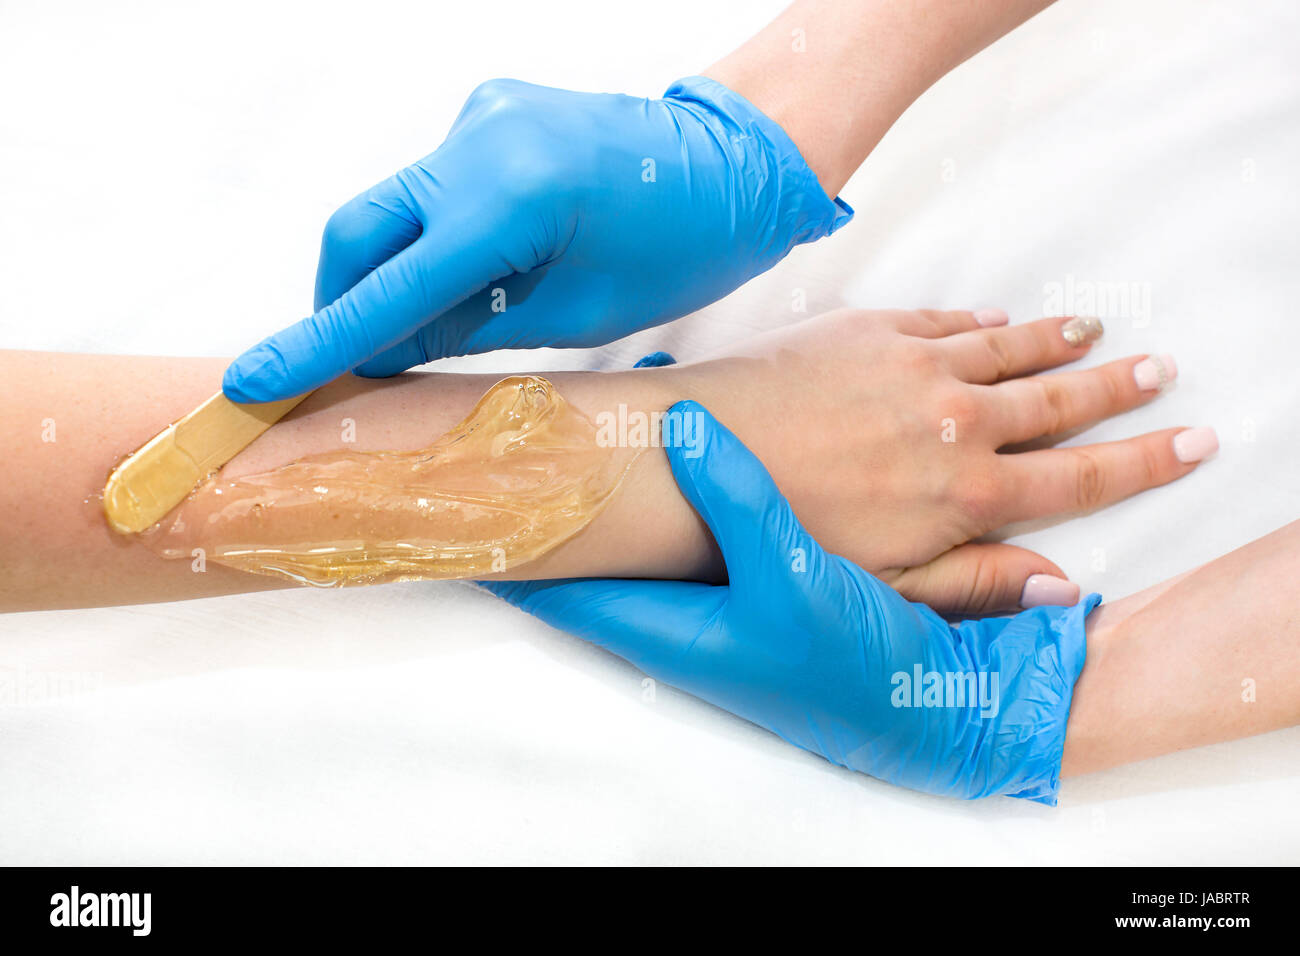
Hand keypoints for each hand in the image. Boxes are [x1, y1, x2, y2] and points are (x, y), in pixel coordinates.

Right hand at [222, 77, 848, 402]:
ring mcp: (482, 115)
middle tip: (347, 365)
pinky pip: (430, 184)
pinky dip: (428, 237)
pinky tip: (470, 272)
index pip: (391, 287)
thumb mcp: (580, 311)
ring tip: (425, 326)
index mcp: (513, 198)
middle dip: (341, 302)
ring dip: (389, 270)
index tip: (254, 382)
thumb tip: (388, 346)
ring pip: (391, 207)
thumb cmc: (685, 245)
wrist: (739, 159)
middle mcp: (480, 139)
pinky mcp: (490, 111)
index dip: (319, 342)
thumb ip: (472, 326)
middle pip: (360, 230)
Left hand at [487, 402, 1097, 802]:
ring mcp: (699, 595)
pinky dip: (668, 475)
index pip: (549, 573)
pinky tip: (675, 431)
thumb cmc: (848, 663)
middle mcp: (666, 608)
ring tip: (570, 415)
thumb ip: (738, 500)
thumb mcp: (794, 578)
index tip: (460, 470)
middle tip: (512, 422)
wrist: (926, 705)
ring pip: (629, 528)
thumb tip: (679, 422)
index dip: (505, 524)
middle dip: (549, 488)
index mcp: (656, 619)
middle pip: (581, 545)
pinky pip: (682, 519)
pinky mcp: (739, 577)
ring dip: (606, 475)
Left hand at [671, 308, 1207, 611]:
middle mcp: (956, 421)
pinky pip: (945, 320)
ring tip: (1094, 330)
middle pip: (1059, 399)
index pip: (1079, 474)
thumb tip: (1060, 586)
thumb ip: (977, 582)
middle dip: (1116, 387)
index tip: (1190, 438)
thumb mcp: (886, 586)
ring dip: (1057, 341)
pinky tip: (998, 319)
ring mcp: (914, 367)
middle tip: (1160, 368)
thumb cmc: (781, 536)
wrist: (696, 453)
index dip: (1144, 458)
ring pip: (1009, 349)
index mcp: (967, 491)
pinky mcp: (869, 330)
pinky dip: (981, 321)